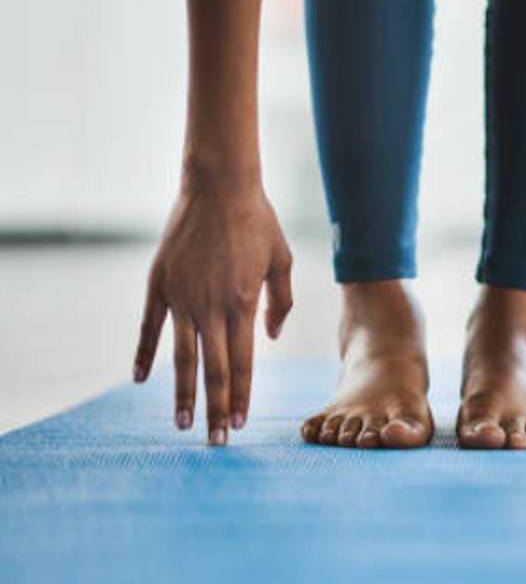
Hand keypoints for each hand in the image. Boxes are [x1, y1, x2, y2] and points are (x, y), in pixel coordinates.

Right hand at [133, 178, 292, 444]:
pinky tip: (141, 380)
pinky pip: (149, 327)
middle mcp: (211, 307)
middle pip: (214, 370)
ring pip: (181, 357)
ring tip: (183, 424)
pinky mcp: (158, 284)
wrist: (219, 185)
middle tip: (217, 441)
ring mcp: (182, 297)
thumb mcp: (282, 260)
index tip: (242, 423)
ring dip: (182, 394)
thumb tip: (269, 337)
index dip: (243, 395)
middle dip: (217, 409)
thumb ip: (281, 301)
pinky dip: (145, 354)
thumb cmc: (257, 221)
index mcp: (244, 304)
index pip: (244, 363)